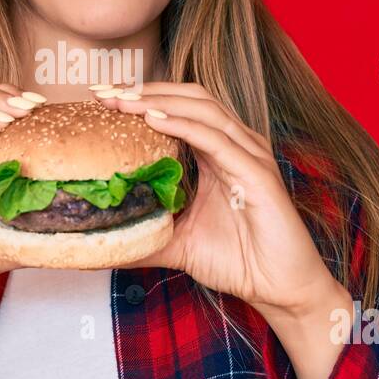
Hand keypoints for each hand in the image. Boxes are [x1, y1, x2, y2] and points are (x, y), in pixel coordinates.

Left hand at [97, 82, 346, 320]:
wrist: (280, 289)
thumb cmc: (238, 260)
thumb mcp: (177, 244)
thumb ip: (143, 236)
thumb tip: (98, 243)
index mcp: (218, 152)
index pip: (179, 108)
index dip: (141, 96)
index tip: (101, 96)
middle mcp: (236, 145)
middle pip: (189, 97)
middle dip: (144, 89)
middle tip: (103, 90)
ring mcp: (249, 155)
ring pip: (203, 110)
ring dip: (159, 100)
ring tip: (121, 99)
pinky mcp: (258, 174)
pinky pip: (217, 140)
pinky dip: (184, 125)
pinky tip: (154, 119)